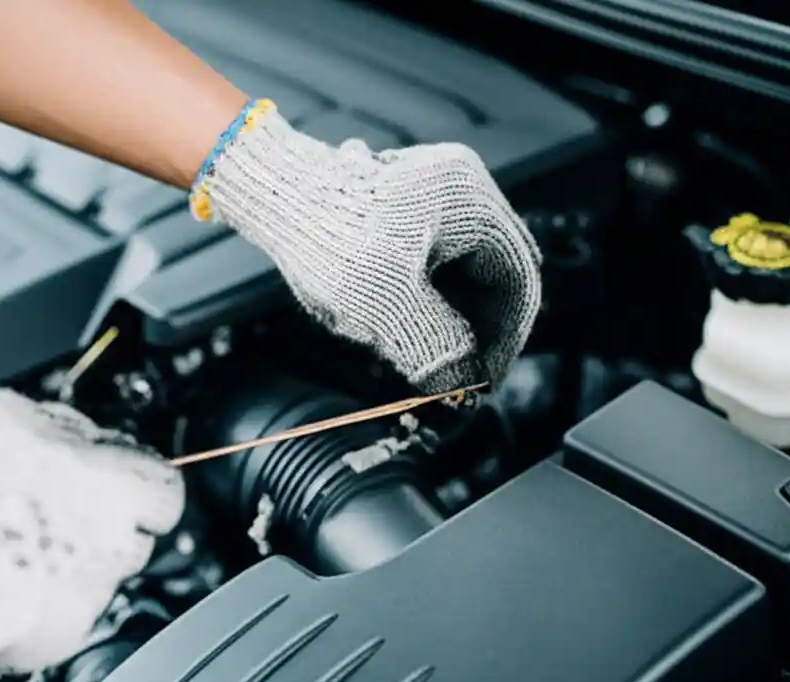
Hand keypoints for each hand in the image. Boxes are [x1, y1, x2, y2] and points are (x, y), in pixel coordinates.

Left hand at [201, 104, 541, 391]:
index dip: (506, 341)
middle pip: (495, 275)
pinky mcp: (407, 204)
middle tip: (455, 376)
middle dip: (476, 329)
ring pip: (464, 271)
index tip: (484, 383)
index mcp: (473, 202)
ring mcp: (436, 192)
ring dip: (449, 314)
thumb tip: (463, 384)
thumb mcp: (385, 303)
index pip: (519, 281)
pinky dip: (424, 295)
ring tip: (418, 348)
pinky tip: (395, 319)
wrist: (270, 190)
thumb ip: (435, 346)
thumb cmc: (323, 232)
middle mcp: (463, 188)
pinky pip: (435, 259)